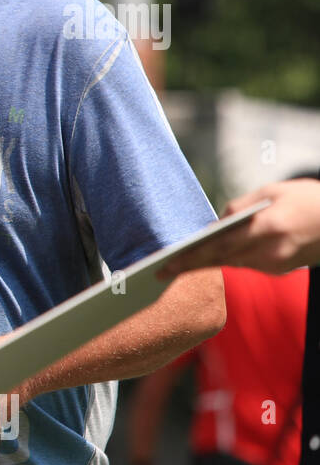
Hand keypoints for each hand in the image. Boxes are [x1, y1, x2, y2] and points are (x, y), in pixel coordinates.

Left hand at [158, 179, 319, 277]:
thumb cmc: (308, 199)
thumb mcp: (273, 192)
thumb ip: (240, 207)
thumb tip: (214, 224)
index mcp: (268, 228)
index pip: (219, 247)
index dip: (191, 258)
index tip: (166, 265)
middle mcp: (271, 251)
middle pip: (220, 261)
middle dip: (189, 266)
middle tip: (159, 273)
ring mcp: (276, 264)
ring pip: (231, 263)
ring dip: (206, 262)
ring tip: (176, 264)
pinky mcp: (279, 270)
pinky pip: (246, 264)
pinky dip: (229, 258)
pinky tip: (208, 256)